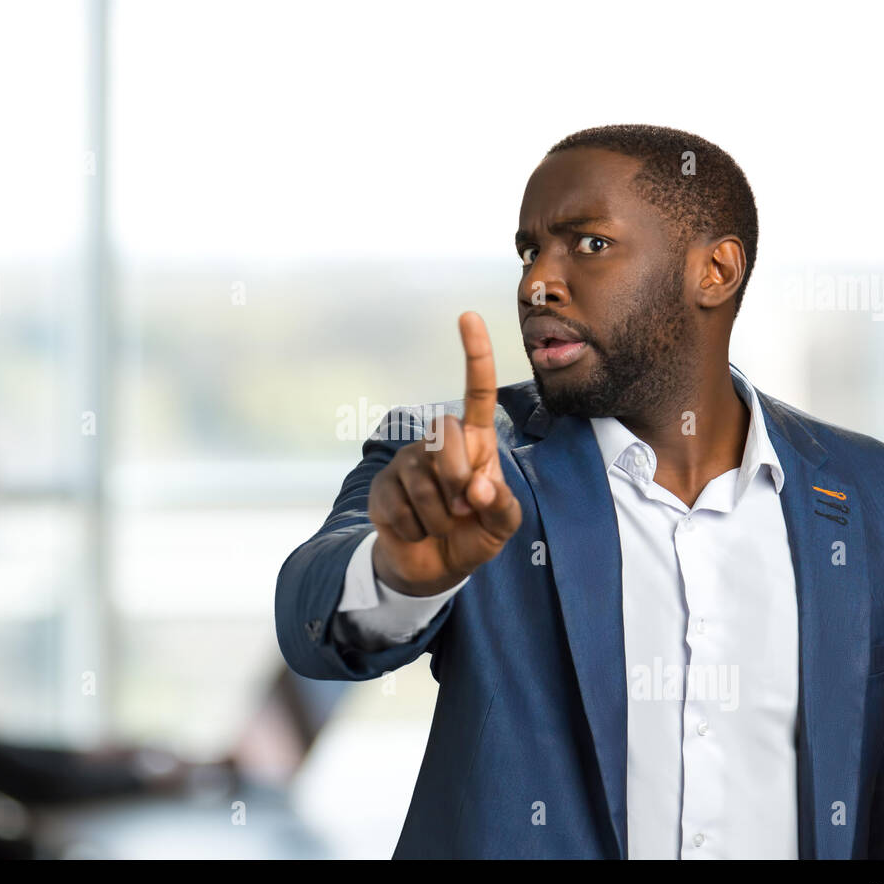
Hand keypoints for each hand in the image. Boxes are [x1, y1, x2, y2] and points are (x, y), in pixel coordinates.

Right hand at [367, 311, 521, 595]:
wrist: (432, 568)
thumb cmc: (473, 536)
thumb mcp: (502, 527)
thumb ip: (502, 506)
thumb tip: (477, 487)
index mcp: (473, 443)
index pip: (476, 393)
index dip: (475, 355)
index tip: (468, 316)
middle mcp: (437, 444)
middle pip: (446, 438)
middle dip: (458, 482)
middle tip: (462, 512)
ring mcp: (406, 463)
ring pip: (423, 481)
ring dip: (438, 517)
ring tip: (440, 526)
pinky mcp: (381, 488)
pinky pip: (400, 508)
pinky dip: (416, 531)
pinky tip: (417, 532)